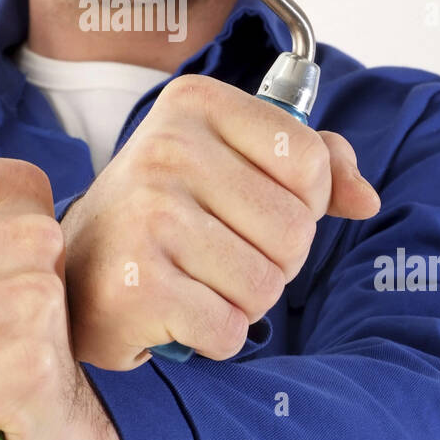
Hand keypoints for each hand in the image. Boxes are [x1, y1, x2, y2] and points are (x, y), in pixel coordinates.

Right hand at [61, 72, 380, 370]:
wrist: (74, 273)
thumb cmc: (163, 215)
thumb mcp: (233, 164)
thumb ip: (309, 164)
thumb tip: (365, 197)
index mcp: (195, 103)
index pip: (310, 162)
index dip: (302, 203)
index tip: (251, 208)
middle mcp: (166, 148)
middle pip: (295, 230)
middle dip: (273, 260)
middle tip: (217, 254)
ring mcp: (147, 215)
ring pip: (266, 285)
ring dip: (242, 301)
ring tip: (195, 281)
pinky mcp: (138, 285)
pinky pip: (230, 329)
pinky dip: (215, 335)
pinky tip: (176, 313)